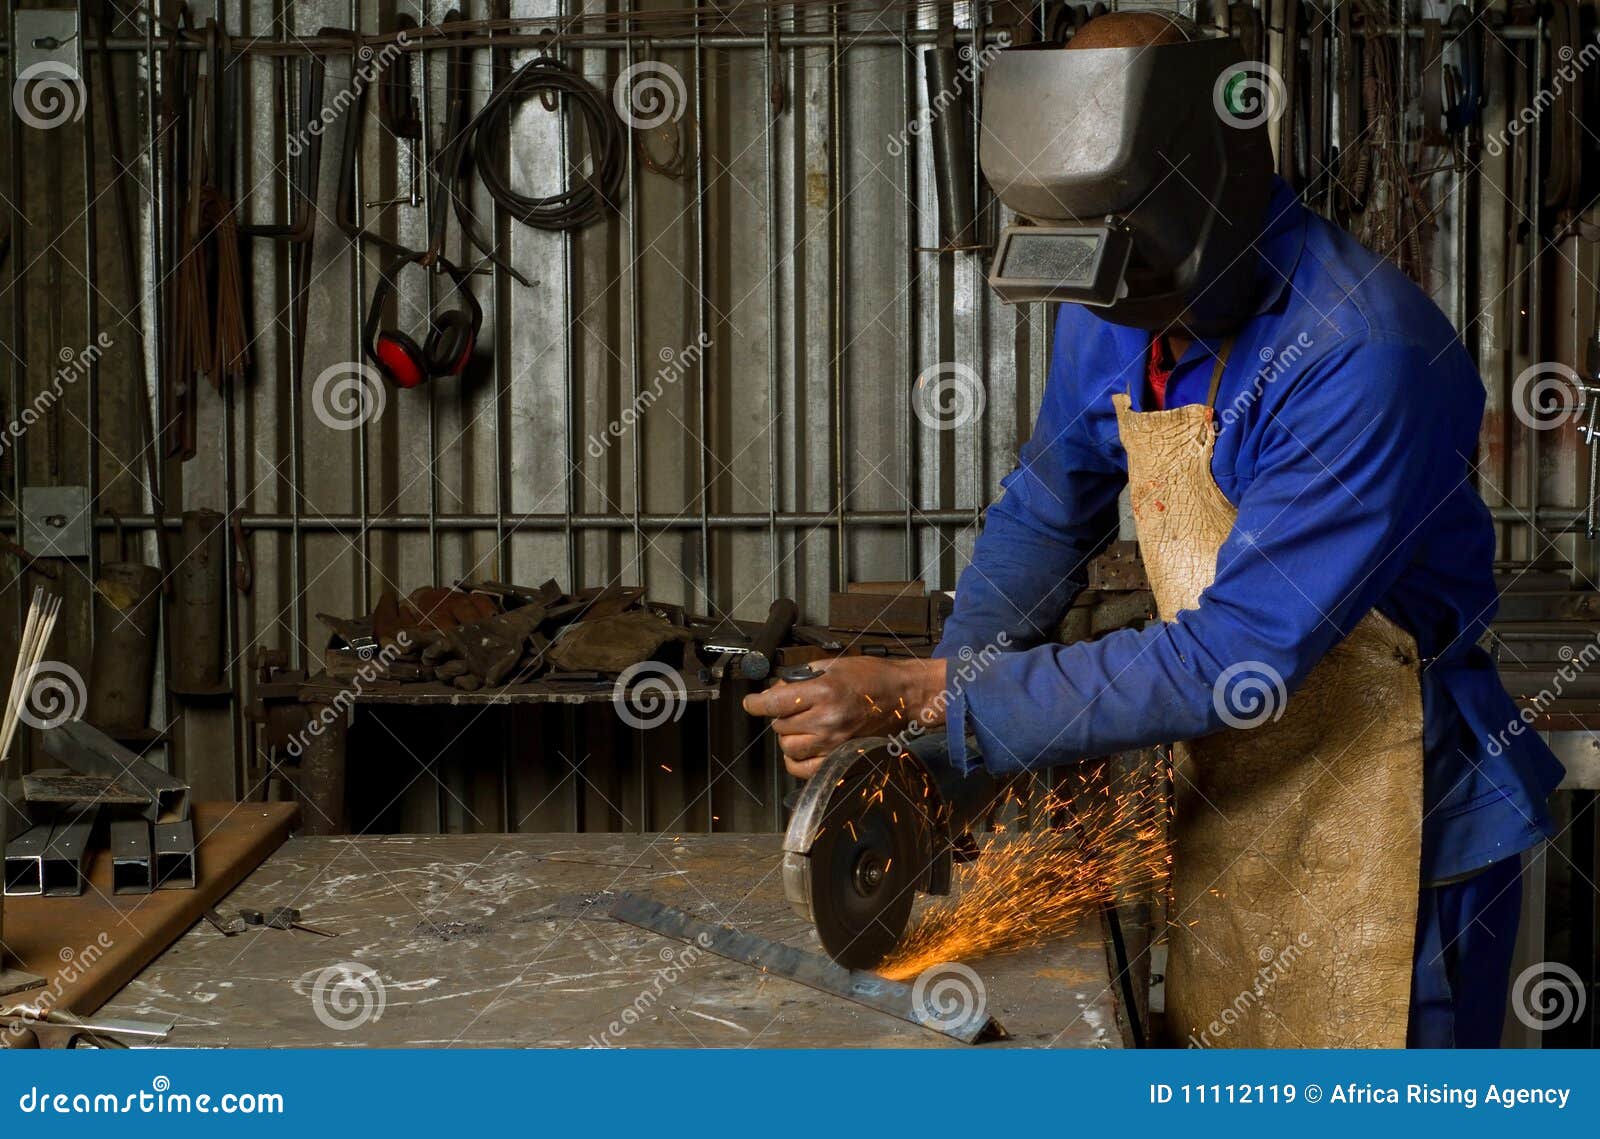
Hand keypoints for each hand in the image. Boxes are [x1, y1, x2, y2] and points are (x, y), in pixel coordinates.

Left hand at [742, 656, 948, 778]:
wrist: (903, 696)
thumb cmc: (871, 677)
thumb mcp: (833, 664)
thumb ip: (801, 677)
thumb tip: (775, 689)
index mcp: (824, 691)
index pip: (774, 703)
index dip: (756, 703)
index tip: (751, 703)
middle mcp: (827, 719)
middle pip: (779, 726)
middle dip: (781, 716)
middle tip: (795, 708)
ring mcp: (834, 743)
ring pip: (788, 748)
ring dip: (789, 737)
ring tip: (802, 726)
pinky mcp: (841, 758)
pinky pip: (803, 770)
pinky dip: (796, 761)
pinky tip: (803, 748)